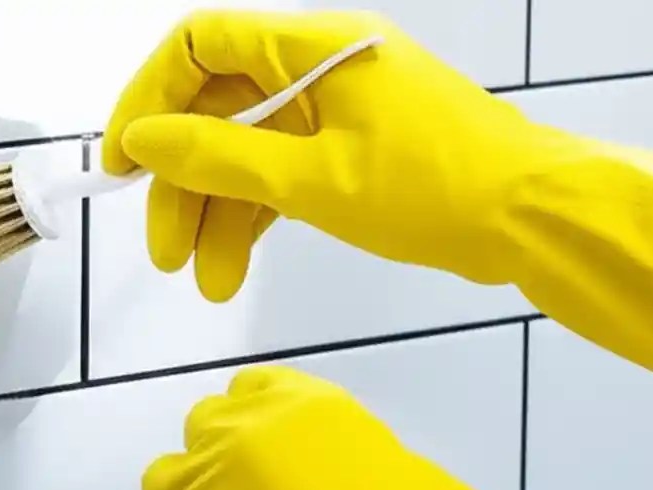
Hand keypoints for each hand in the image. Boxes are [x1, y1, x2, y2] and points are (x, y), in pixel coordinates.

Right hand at [102, 10, 578, 301]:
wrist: (532, 218)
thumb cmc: (434, 189)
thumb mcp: (313, 179)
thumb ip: (219, 156)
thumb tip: (142, 140)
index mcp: (312, 46)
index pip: (198, 46)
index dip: (147, 100)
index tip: (120, 166)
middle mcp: (319, 65)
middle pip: (217, 109)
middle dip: (183, 183)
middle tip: (163, 251)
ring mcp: (336, 109)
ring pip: (247, 151)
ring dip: (218, 215)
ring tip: (205, 281)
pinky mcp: (352, 149)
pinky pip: (282, 172)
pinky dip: (257, 217)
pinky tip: (234, 269)